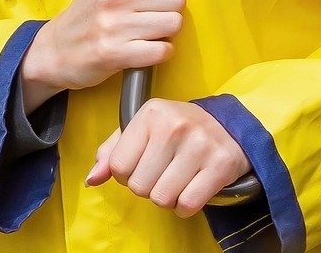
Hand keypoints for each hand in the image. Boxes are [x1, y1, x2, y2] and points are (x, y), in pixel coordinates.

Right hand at [20, 0, 184, 109]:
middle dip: (168, 10)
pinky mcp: (116, 55)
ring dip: (164, 33)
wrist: (57, 49)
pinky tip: (142, 49)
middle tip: (149, 14)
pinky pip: (162, 52)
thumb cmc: (88, 6)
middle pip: (177, 0)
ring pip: (173, 25)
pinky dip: (157, 53)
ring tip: (144, 31)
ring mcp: (115, 26)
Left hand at [85, 99, 250, 216]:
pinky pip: (188, 205)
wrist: (228, 127)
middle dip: (147, 188)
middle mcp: (173, 126)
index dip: (125, 175)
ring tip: (176, 181)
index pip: (118, 164)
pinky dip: (185, 207)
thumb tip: (91, 179)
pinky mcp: (220, 165)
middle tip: (161, 174)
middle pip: (139, 186)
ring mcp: (198, 145)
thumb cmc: (177, 130)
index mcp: (151, 113)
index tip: (140, 166)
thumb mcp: (143, 129)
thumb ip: (112, 151)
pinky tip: (190, 189)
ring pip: (162, 198)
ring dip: (166, 199)